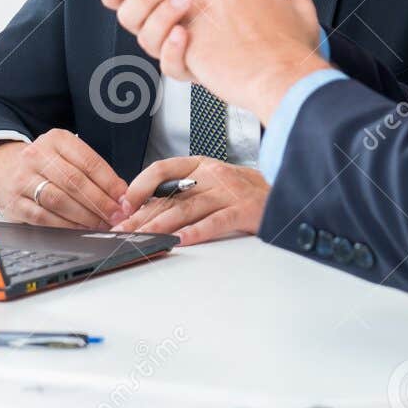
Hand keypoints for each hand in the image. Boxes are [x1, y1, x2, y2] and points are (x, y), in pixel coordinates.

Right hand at [0, 130, 127, 228]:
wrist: (1, 168)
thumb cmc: (43, 163)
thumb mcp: (65, 155)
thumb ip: (91, 170)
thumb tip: (121, 193)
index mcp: (56, 140)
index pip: (89, 162)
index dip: (110, 183)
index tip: (124, 198)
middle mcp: (37, 155)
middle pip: (75, 182)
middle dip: (100, 202)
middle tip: (116, 215)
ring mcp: (23, 178)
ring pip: (59, 200)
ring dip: (84, 216)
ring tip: (101, 224)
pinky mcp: (14, 201)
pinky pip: (43, 217)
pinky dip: (65, 225)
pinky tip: (79, 229)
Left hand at [112, 156, 269, 245]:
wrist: (287, 192)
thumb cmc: (246, 190)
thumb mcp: (213, 182)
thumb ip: (184, 192)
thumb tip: (145, 210)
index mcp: (202, 165)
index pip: (162, 168)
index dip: (139, 186)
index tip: (124, 205)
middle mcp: (213, 175)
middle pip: (169, 196)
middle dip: (141, 217)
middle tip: (121, 232)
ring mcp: (228, 191)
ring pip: (186, 209)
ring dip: (160, 227)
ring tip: (141, 240)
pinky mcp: (243, 210)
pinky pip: (215, 222)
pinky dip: (196, 232)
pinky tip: (180, 241)